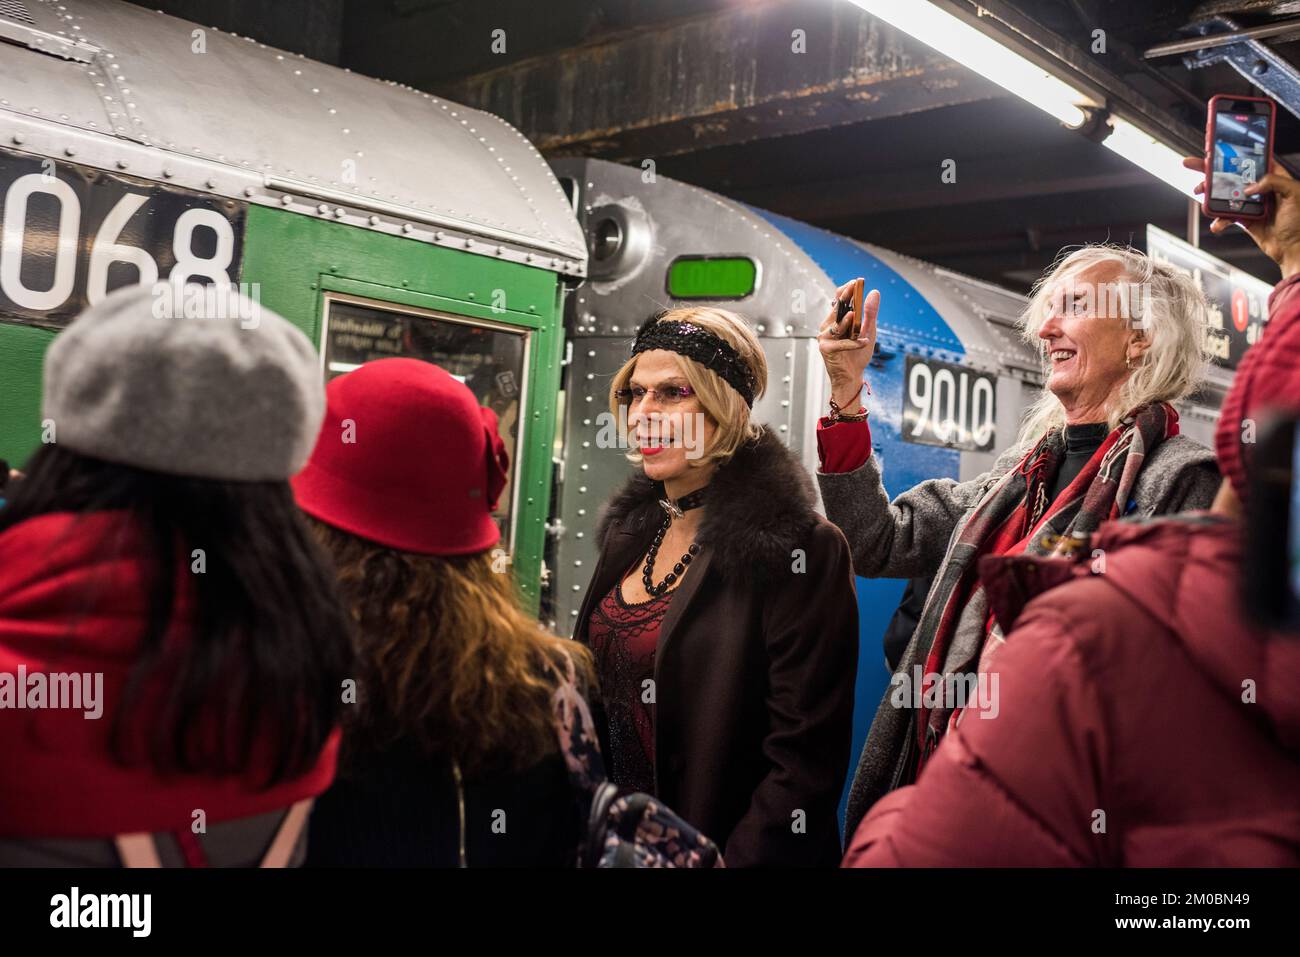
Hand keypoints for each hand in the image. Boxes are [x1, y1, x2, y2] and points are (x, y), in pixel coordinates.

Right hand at [818, 281, 879, 409]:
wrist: (853, 376)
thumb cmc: (858, 354)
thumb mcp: (868, 330)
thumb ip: (870, 312)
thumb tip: (874, 292)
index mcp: (837, 319)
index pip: (838, 299)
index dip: (846, 290)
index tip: (856, 282)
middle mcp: (829, 326)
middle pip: (836, 308)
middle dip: (845, 297)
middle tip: (854, 286)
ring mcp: (825, 337)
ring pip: (836, 325)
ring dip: (846, 322)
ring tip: (854, 315)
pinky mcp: (826, 349)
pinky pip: (840, 343)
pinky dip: (853, 344)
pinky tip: (863, 343)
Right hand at [1184, 154, 1299, 278]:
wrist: (1293, 247)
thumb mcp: (1293, 193)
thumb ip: (1272, 182)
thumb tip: (1249, 187)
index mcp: (1274, 176)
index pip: (1252, 160)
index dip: (1235, 154)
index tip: (1219, 149)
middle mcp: (1260, 188)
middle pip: (1232, 175)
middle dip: (1211, 170)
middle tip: (1195, 164)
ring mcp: (1249, 203)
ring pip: (1224, 195)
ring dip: (1210, 195)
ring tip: (1201, 194)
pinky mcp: (1243, 219)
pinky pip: (1225, 216)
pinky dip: (1218, 221)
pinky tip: (1217, 224)